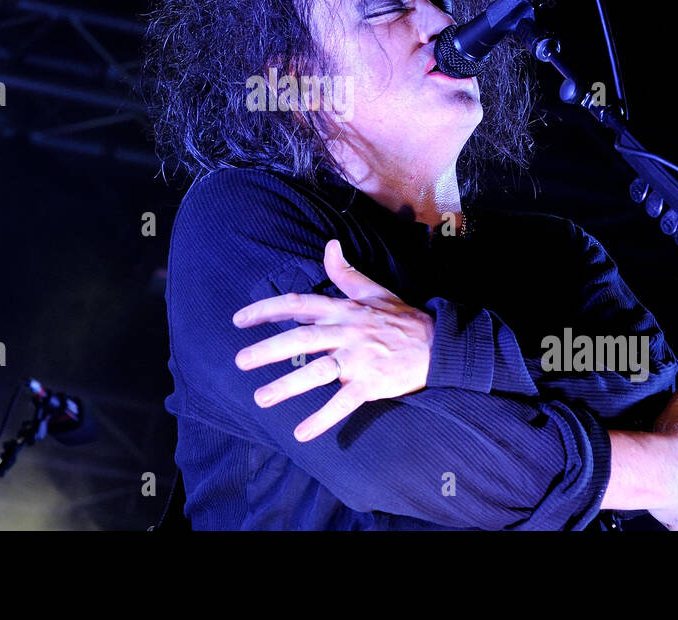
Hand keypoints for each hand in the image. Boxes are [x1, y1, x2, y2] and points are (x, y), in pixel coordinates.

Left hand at [233, 239, 434, 441]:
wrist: (438, 345)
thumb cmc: (402, 318)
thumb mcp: (373, 290)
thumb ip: (345, 272)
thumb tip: (329, 244)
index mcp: (343, 310)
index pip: (298, 304)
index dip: (267, 310)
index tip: (239, 320)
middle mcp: (346, 332)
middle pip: (302, 338)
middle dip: (269, 349)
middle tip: (240, 361)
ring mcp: (358, 359)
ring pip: (317, 371)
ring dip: (288, 386)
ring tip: (261, 398)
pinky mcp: (371, 384)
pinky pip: (343, 403)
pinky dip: (322, 418)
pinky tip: (301, 433)